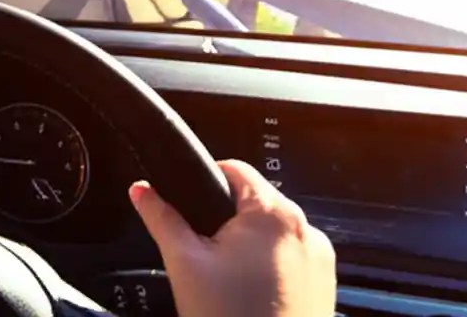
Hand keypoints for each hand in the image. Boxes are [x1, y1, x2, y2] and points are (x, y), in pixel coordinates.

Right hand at [129, 160, 335, 316]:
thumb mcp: (185, 263)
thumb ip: (162, 219)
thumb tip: (141, 191)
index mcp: (273, 214)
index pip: (235, 170)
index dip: (206, 181)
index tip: (191, 206)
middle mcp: (306, 230)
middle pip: (255, 203)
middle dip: (227, 222)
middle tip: (206, 257)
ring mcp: (321, 259)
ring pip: (273, 233)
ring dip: (250, 246)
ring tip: (229, 282)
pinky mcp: (326, 284)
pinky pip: (292, 259)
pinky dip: (270, 268)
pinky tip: (251, 295)